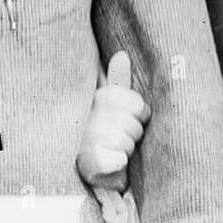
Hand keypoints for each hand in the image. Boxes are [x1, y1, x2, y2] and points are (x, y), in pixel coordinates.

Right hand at [76, 51, 150, 192]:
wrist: (83, 168)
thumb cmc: (102, 132)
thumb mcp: (110, 103)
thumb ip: (118, 80)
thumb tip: (122, 54)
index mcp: (98, 99)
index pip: (136, 104)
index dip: (138, 114)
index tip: (130, 118)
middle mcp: (90, 117)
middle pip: (134, 125)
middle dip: (132, 134)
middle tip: (120, 137)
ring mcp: (88, 140)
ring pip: (127, 143)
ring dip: (125, 150)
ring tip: (113, 150)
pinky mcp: (88, 164)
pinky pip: (118, 160)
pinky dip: (118, 163)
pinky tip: (112, 161)